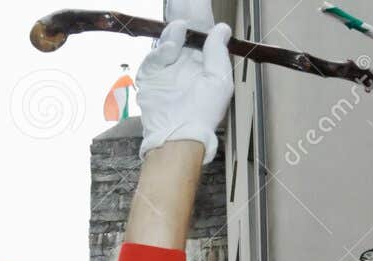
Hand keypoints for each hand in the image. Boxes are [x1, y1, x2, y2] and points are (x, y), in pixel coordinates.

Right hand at [136, 1, 232, 162]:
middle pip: (183, 30)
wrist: (178, 134)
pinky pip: (155, 54)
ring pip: (168, 38)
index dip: (200, 14)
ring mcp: (166, 68)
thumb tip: (221, 29)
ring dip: (175, 29)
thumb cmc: (203, 113)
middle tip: (183, 0)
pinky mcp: (150, 75)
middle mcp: (184, 62)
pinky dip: (164, 48)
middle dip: (183, 13)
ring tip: (180, 25)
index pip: (202, 32)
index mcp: (203, 63)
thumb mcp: (219, 81)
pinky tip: (172, 46)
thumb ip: (218, 52)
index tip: (197, 0)